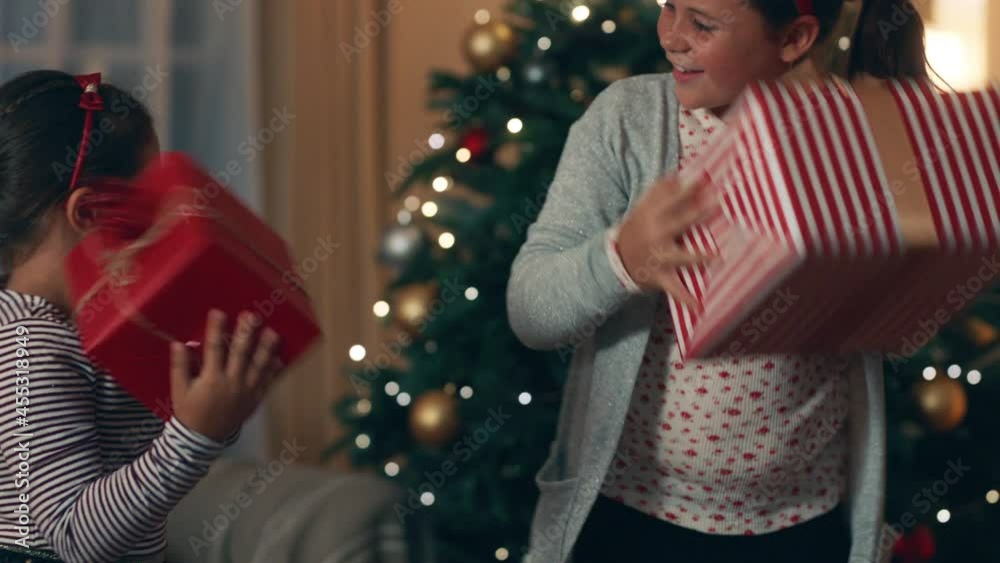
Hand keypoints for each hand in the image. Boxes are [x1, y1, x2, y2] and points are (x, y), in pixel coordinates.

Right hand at [170, 309, 283, 442]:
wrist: (203, 439)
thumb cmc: (189, 411)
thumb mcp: (179, 390)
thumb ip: (180, 367)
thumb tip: (178, 344)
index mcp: (211, 379)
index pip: (214, 349)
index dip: (216, 329)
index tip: (219, 312)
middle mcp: (231, 383)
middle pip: (240, 354)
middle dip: (246, 333)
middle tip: (252, 316)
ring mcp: (246, 391)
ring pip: (259, 367)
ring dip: (266, 348)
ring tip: (273, 332)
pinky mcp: (254, 400)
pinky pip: (267, 383)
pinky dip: (273, 371)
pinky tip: (279, 358)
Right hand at [616, 174, 718, 307]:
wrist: (616, 260)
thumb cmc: (636, 230)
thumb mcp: (642, 209)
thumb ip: (659, 192)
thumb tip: (679, 174)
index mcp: (650, 216)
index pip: (670, 199)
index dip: (688, 189)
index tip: (705, 179)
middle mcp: (654, 234)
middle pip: (679, 222)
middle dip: (697, 213)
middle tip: (717, 203)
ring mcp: (657, 257)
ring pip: (681, 256)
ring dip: (699, 256)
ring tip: (718, 256)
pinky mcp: (659, 276)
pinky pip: (674, 288)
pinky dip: (686, 299)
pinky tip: (699, 307)